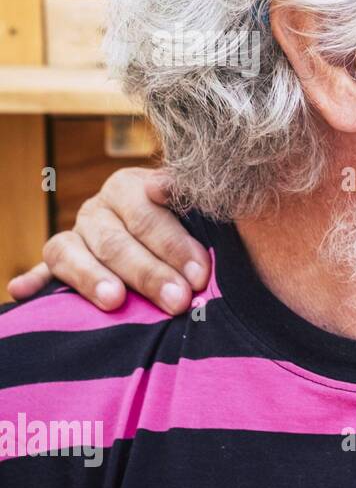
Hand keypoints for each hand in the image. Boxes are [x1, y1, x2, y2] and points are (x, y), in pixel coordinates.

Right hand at [6, 167, 208, 313]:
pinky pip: (44, 270)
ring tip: (114, 301)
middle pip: (116, 241)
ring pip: (71, 252)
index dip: (175, 245)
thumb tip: (164, 187)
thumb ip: (193, 201)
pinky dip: (34, 281)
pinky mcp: (60, 261)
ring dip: (92, 278)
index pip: (149, 215)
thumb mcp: (200, 210)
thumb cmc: (196, 225)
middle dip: (149, 273)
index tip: (200, 275)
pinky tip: (22, 292)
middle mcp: (99, 208)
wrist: (174, 226)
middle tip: (178, 300)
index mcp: (131, 186)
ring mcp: (76, 235)